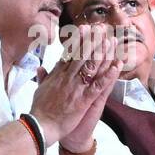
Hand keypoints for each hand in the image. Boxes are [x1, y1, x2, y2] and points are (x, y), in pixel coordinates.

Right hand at [31, 24, 120, 148]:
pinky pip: (98, 86)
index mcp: (57, 74)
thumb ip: (42, 77)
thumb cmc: (40, 110)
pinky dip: (108, 76)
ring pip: (91, 66)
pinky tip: (116, 66)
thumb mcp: (39, 90)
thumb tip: (41, 67)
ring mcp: (76, 88)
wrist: (41, 127)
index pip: (69, 53)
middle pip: (82, 55)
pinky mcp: (83, 100)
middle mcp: (67, 78)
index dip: (78, 40)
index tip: (85, 28)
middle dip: (92, 41)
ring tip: (111, 41)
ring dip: (102, 53)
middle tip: (101, 28)